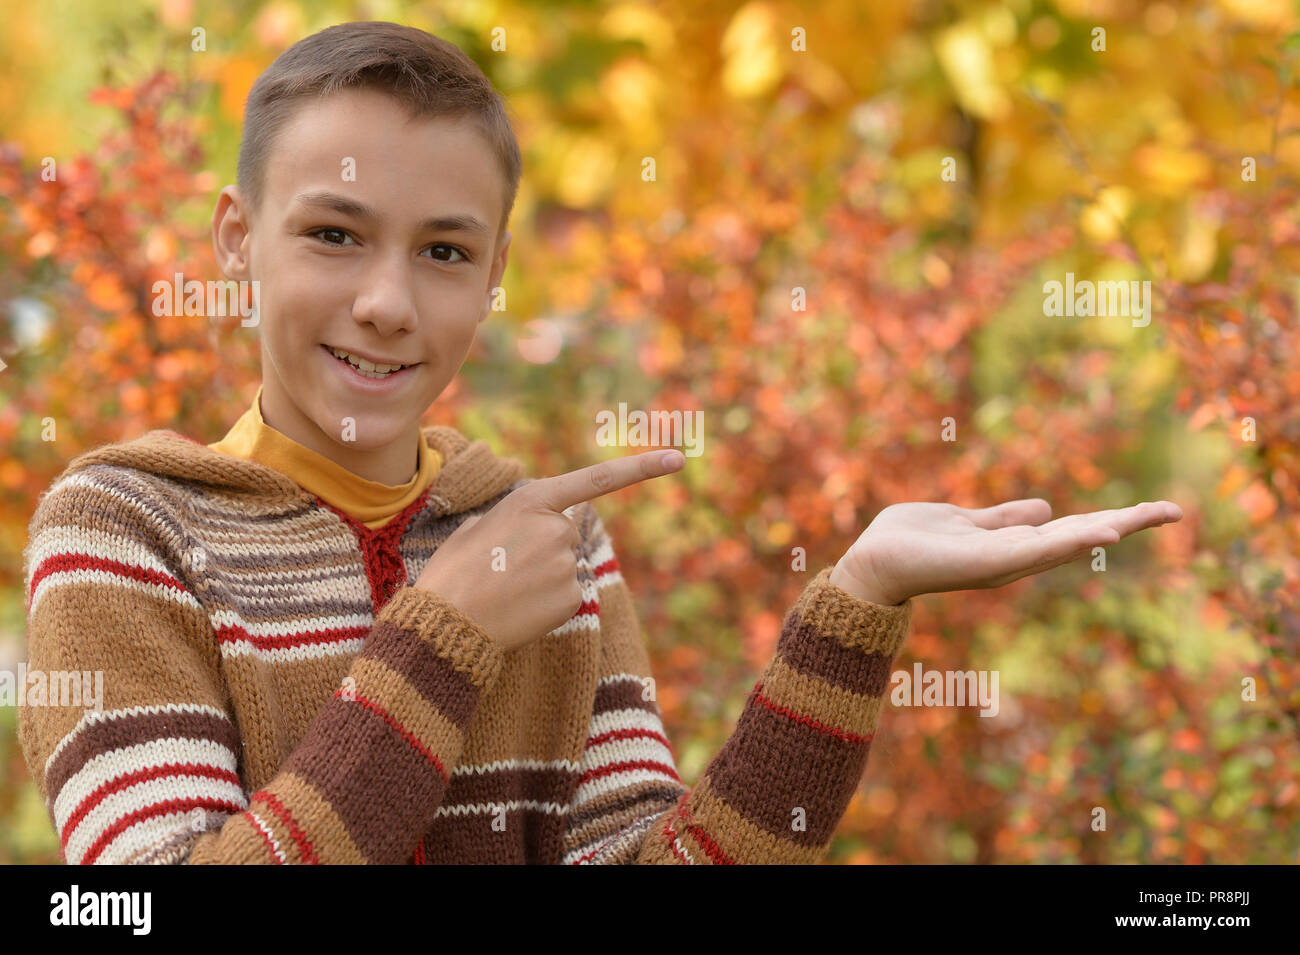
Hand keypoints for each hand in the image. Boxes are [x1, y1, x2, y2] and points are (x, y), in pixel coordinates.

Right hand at [414, 449, 684, 651]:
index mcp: (532, 500)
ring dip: (543, 576)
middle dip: (543, 548)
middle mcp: (558, 528)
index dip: (640, 468)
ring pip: (565, 565)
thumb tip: (521, 533)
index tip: (677, 460)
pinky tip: (521, 608)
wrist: (447, 622)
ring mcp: (568, 563)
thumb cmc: (453, 573)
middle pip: (565, 535)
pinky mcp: (573, 596)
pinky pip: (568, 594)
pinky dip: (548, 602)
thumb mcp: (475, 528)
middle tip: (504, 567)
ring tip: (506, 588)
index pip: (595, 480)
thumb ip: (510, 520)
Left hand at [829, 498, 1183, 605]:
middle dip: (1127, 523)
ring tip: (1151, 515)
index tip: (1158, 510)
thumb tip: (1046, 508)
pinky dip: (1069, 541)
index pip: (1072, 527)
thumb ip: (1003, 518)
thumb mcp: (967, 520)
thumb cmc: (911, 541)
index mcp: (1013, 544)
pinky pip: (1034, 550)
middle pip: (1081, 535)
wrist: (873, 561)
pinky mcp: (988, 562)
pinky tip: (1100, 532)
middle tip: (1176, 511)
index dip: (1113, 518)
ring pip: (1066, 543)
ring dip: (1108, 529)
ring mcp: (1004, 562)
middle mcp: (1016, 557)